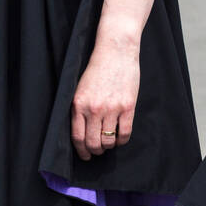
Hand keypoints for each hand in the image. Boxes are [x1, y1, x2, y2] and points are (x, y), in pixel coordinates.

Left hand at [71, 33, 139, 160]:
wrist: (116, 50)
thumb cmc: (98, 68)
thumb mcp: (81, 87)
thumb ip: (80, 108)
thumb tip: (83, 131)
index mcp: (79, 104)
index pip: (78, 136)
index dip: (81, 150)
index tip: (85, 155)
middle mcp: (94, 108)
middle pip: (93, 142)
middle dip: (95, 151)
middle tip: (98, 151)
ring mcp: (112, 108)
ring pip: (109, 140)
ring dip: (108, 146)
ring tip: (109, 142)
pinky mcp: (127, 107)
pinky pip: (125, 133)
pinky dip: (121, 140)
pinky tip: (120, 137)